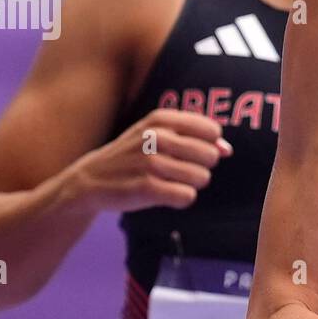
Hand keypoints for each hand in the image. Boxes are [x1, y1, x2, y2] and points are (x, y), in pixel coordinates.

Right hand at [71, 109, 232, 211]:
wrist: (91, 179)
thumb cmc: (133, 156)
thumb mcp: (158, 135)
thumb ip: (195, 138)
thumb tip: (227, 150)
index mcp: (161, 119)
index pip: (212, 130)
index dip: (208, 145)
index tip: (190, 153)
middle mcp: (156, 136)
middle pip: (211, 156)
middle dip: (201, 167)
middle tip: (179, 171)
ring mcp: (150, 162)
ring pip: (202, 177)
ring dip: (191, 185)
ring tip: (170, 182)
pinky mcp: (145, 187)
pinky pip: (187, 196)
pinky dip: (181, 199)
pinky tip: (166, 195)